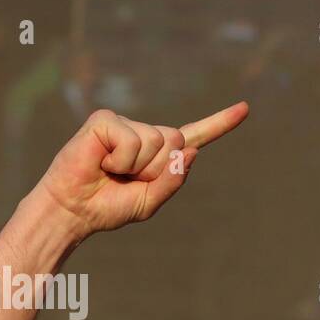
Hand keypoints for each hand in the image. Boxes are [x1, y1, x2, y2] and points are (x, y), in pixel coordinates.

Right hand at [35, 102, 248, 235]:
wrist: (75, 210)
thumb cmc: (109, 206)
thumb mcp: (151, 201)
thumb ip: (174, 180)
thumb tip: (191, 149)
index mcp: (161, 154)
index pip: (196, 136)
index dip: (220, 123)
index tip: (245, 108)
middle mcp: (147, 134)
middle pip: (179, 142)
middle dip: (158, 169)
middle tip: (129, 179)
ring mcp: (127, 123)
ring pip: (158, 141)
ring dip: (138, 166)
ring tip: (113, 171)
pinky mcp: (106, 119)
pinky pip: (133, 140)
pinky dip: (121, 159)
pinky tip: (103, 162)